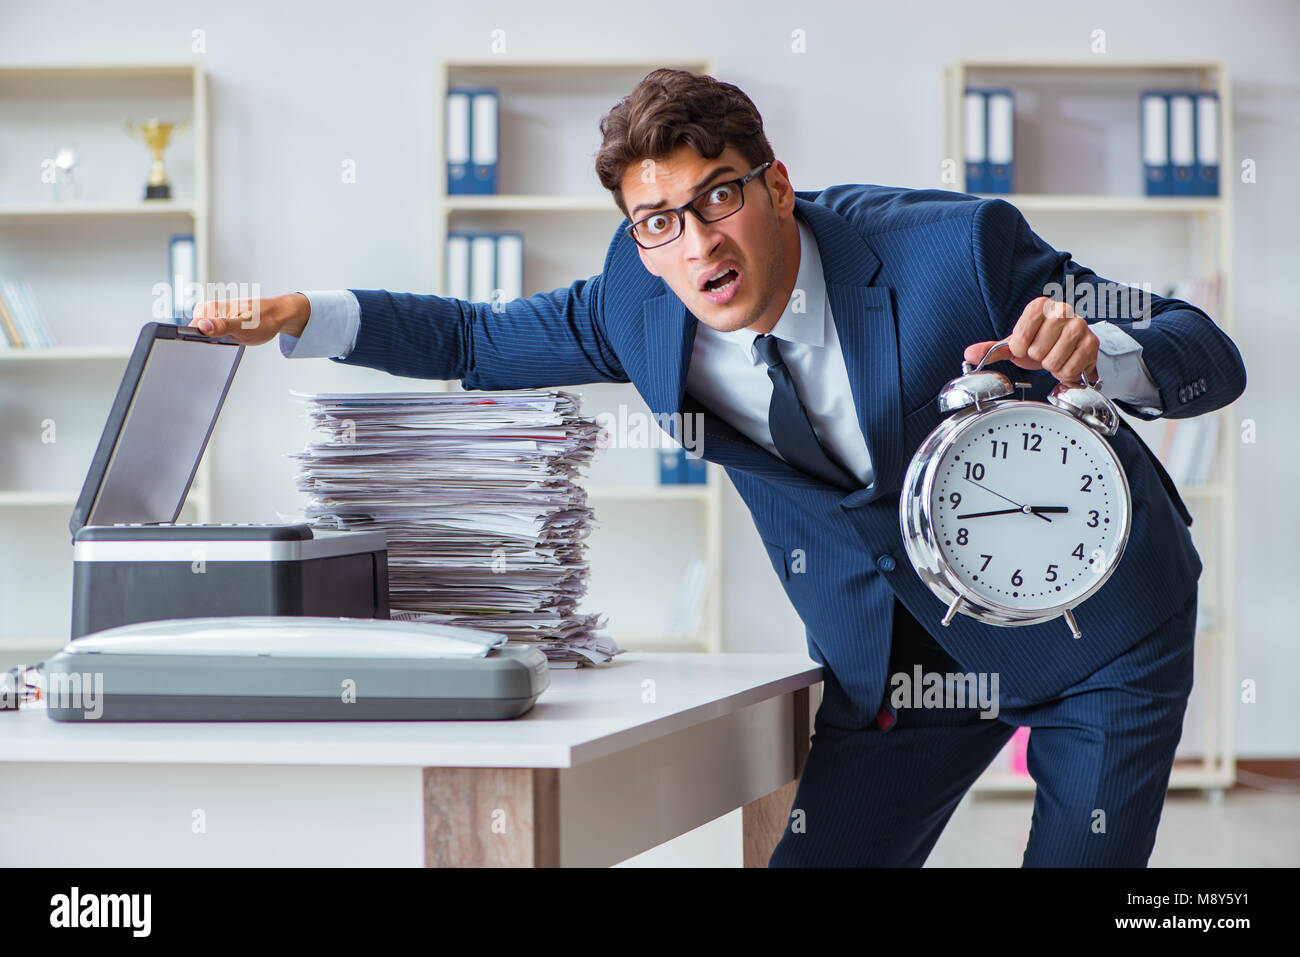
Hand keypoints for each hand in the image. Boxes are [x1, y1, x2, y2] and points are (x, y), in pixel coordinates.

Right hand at [189, 292, 309, 345]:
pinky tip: (231, 338)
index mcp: (211, 308)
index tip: (202, 348)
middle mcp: (209, 309)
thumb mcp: (244, 327)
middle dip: (204, 342)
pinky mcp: (221, 320)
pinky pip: (212, 332)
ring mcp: (215, 315)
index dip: (192, 341)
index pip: (189, 328)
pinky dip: (219, 339)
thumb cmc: (264, 319)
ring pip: (203, 333)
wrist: (278, 314)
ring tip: (232, 337)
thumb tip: (203, 326)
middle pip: (194, 332)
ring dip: (213, 341)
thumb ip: (223, 326)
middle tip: (225, 341)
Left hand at [965, 297, 1099, 383]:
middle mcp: (1062, 310)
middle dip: (1037, 358)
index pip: (1019, 339)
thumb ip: (990, 349)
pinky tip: (1067, 361)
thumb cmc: (1039, 342)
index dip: (1020, 349)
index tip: (1026, 346)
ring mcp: (1079, 325)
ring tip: (1055, 355)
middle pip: (1037, 351)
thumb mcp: (1013, 345)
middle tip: (1043, 351)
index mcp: (1039, 306)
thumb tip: (969, 355)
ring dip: (1051, 366)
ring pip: (1053, 362)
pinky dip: (1065, 372)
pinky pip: (1070, 369)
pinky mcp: (1091, 343)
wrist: (1065, 347)